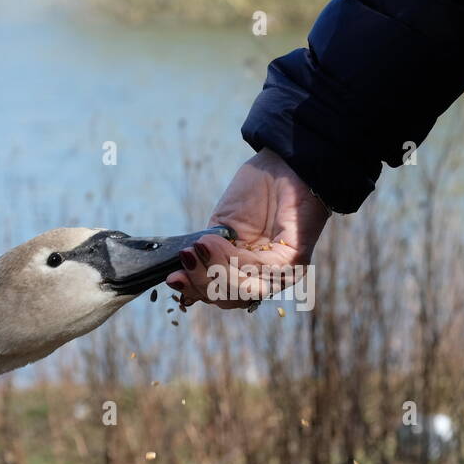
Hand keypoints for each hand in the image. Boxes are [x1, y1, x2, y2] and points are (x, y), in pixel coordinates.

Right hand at [167, 148, 329, 309]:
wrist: (283, 165)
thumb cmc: (255, 192)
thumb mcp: (220, 227)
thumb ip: (206, 253)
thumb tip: (179, 276)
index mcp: (246, 272)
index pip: (219, 294)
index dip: (194, 289)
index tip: (171, 279)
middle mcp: (264, 278)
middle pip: (228, 298)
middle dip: (201, 281)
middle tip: (187, 257)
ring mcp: (280, 274)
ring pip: (241, 291)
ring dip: (214, 269)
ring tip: (201, 246)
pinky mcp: (292, 263)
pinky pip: (257, 274)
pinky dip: (230, 260)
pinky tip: (214, 242)